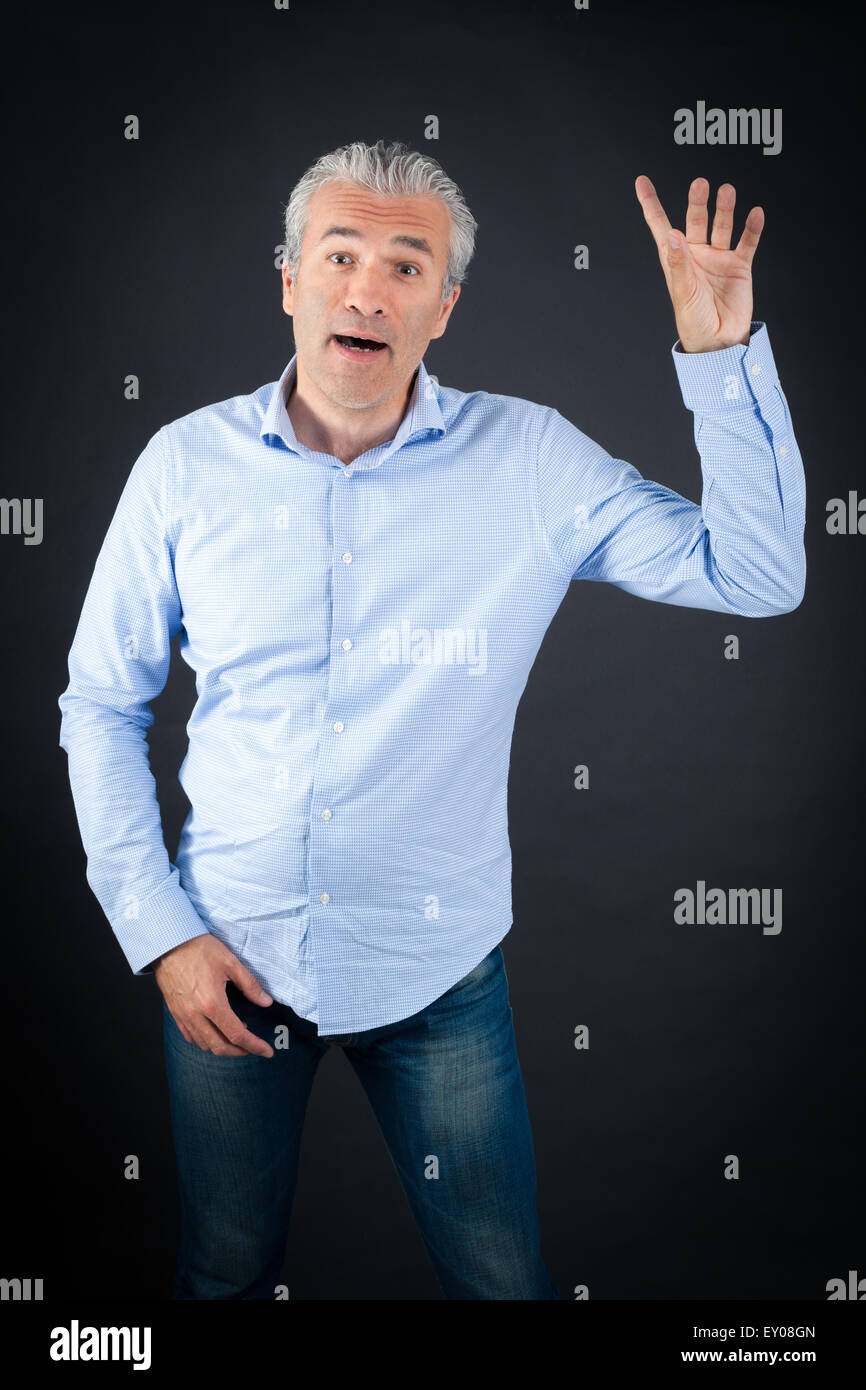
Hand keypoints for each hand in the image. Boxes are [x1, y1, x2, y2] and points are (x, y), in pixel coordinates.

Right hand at [153, 933, 274, 1056]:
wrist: (167, 944)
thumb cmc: (198, 949)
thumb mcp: (230, 962)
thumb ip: (250, 985)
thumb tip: (266, 1002)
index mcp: (212, 1004)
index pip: (237, 1035)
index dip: (254, 1046)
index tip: (267, 1051)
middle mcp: (196, 1015)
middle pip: (220, 1046)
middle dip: (240, 1052)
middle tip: (254, 1048)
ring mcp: (183, 1016)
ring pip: (204, 1044)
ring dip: (223, 1047)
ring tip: (237, 1036)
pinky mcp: (175, 1013)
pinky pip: (190, 1036)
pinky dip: (205, 1041)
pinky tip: (214, 1032)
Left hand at [635, 174, 763, 352]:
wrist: (719, 342)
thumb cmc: (694, 322)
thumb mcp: (683, 292)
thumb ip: (679, 263)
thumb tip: (672, 234)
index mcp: (676, 260)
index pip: (661, 226)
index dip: (651, 205)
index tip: (641, 183)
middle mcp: (697, 255)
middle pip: (695, 220)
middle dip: (697, 203)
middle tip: (700, 185)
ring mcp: (718, 258)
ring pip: (721, 226)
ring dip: (724, 209)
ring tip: (727, 191)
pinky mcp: (739, 266)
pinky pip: (747, 242)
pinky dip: (752, 228)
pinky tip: (755, 214)